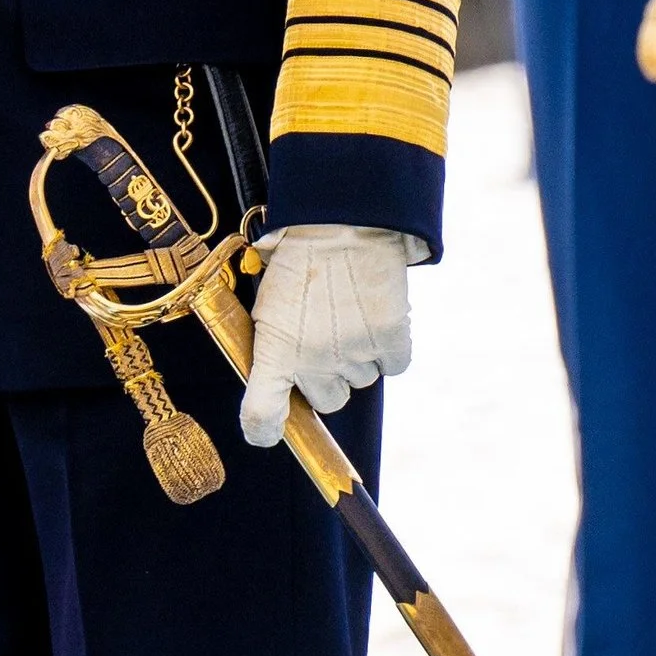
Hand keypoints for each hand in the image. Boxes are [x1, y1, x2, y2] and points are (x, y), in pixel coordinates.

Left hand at [239, 225, 415, 440]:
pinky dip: (388, 348)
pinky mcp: (390, 341)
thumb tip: (282, 379)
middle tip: (325, 338)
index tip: (270, 432)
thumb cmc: (299, 262)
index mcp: (274, 351)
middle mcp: (313, 361)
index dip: (264, 431)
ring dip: (358, 357)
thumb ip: (274, 348)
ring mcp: (353, 354)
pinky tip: (375, 317)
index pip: (262, 415)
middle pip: (327, 399)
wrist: (341, 223)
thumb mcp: (267, 305)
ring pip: (361, 381)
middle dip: (327, 377)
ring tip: (349, 314)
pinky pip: (393, 365)